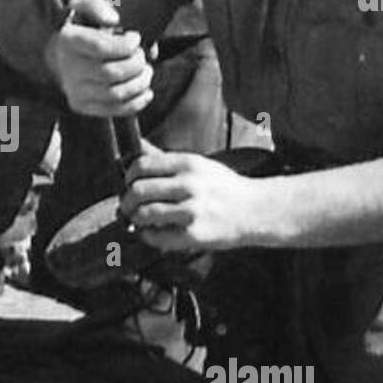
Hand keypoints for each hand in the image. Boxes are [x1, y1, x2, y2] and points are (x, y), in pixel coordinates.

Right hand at [44, 0, 151, 115]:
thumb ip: (99, 6)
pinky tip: (146, 91)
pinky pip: (113, 110)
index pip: (100, 48)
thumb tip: (113, 20)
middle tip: (142, 55)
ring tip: (147, 71)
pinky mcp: (81, 106)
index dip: (125, 45)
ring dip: (140, 83)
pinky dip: (136, 103)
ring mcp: (73, 90)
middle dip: (136, 64)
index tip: (135, 38)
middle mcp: (67, 68)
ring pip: (115, 94)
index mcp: (67, 40)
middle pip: (111, 73)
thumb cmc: (85, 27)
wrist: (65, 53)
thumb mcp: (88, 8)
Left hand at [121, 142, 268, 251]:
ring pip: (144, 213)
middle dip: (127, 201)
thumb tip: (138, 146)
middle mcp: (189, 184)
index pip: (141, 165)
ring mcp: (191, 210)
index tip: (128, 184)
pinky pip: (157, 236)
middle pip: (138, 190)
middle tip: (127, 207)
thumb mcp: (198, 164)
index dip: (128, 176)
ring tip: (138, 220)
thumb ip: (167, 159)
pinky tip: (153, 232)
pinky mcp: (194, 234)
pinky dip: (148, 235)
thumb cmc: (224, 187)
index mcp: (187, 163)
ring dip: (135, 219)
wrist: (255, 210)